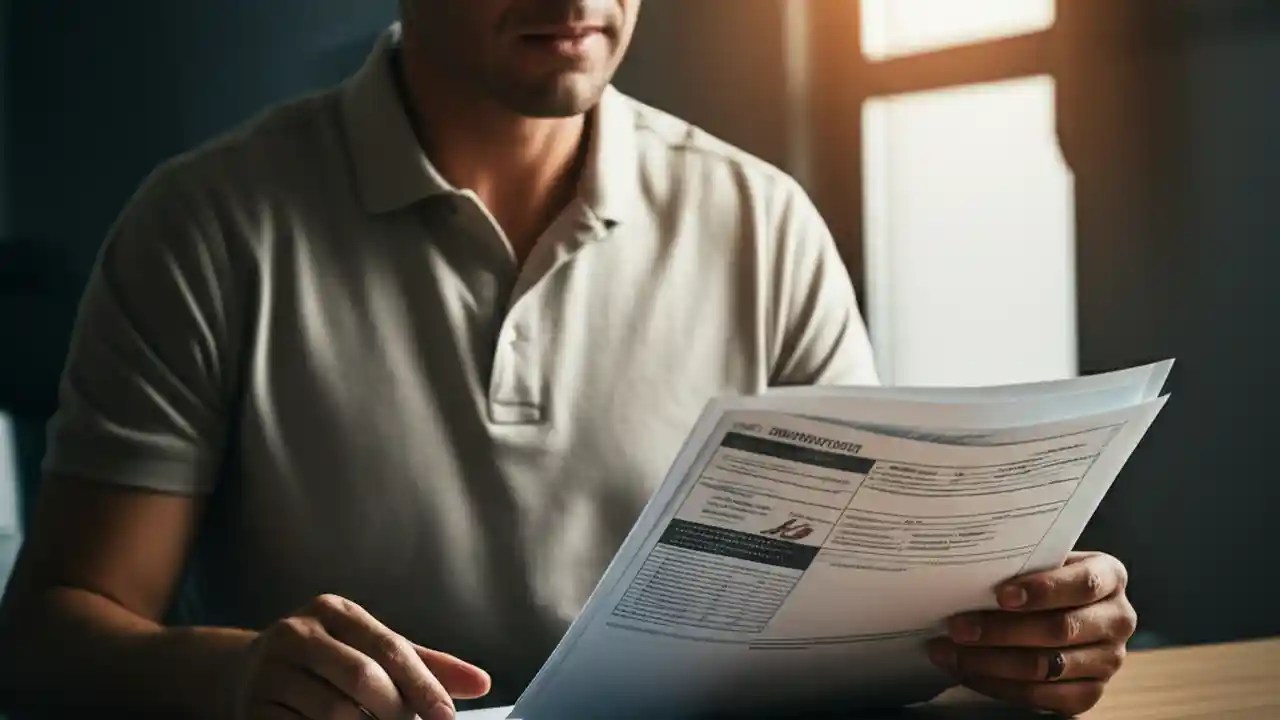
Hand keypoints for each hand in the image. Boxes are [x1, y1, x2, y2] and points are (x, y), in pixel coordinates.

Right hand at [229, 594, 490, 719]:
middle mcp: (297, 632)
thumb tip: (482, 683)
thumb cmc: (330, 660)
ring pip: (334, 711)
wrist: (246, 673)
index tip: (447, 718)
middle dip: (396, 712)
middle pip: (362, 678)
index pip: (390, 648)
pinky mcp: (253, 708)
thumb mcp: (373, 651)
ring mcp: (269, 670)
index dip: (423, 685)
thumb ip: (426, 666)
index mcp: (334, 610)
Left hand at [927, 552, 1136, 715]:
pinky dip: (998, 685)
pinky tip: (968, 672)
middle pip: (1059, 630)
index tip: (1001, 595)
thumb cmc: (1040, 580)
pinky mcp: (1090, 693)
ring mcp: (1108, 660)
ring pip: (1046, 667)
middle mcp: (1117, 619)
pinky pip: (1042, 696)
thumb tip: (967, 572)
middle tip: (957, 628)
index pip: (1082, 584)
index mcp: (1110, 576)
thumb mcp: (1040, 562)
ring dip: (990, 662)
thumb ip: (1020, 566)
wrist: (1058, 611)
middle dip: (1001, 630)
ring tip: (949, 652)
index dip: (1042, 590)